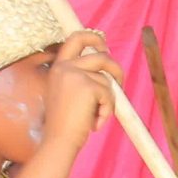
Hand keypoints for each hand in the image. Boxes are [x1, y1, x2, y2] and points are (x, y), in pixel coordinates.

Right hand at [38, 31, 118, 152]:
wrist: (58, 141)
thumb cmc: (64, 124)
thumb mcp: (67, 95)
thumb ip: (81, 80)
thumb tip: (107, 73)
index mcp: (58, 67)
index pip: (75, 39)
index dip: (92, 36)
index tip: (103, 44)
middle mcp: (65, 67)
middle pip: (101, 54)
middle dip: (114, 65)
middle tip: (119, 79)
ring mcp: (76, 75)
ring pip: (107, 80)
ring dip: (108, 100)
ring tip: (95, 116)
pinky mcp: (88, 86)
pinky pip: (109, 95)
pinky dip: (107, 110)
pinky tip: (94, 122)